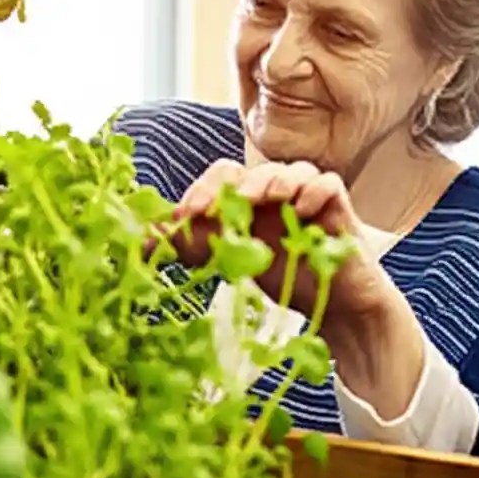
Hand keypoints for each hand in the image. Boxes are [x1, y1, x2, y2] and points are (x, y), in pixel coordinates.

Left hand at [172, 159, 394, 321]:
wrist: (337, 307)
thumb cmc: (286, 276)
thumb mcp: (232, 262)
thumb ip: (190, 247)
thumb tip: (139, 244)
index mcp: (247, 201)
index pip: (222, 178)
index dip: (202, 192)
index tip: (184, 217)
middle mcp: (275, 192)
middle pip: (250, 170)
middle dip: (231, 187)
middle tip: (213, 210)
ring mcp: (307, 195)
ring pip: (289, 170)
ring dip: (272, 182)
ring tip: (264, 201)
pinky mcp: (339, 205)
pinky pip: (328, 183)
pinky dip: (314, 191)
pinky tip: (304, 209)